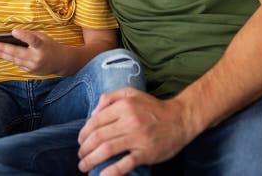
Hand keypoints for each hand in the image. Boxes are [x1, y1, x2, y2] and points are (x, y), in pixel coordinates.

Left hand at [0, 29, 63, 75]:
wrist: (61, 62)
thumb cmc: (50, 46)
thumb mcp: (43, 37)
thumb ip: (30, 36)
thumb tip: (14, 35)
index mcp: (42, 46)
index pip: (33, 40)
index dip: (23, 36)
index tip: (14, 32)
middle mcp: (38, 57)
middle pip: (18, 53)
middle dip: (4, 48)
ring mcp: (34, 66)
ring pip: (15, 60)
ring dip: (3, 54)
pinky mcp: (31, 71)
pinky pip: (18, 64)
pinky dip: (10, 59)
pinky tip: (1, 54)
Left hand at [77, 88, 195, 175]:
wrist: (180, 119)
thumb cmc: (152, 107)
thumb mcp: (131, 93)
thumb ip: (109, 98)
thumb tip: (92, 113)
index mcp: (124, 106)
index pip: (95, 121)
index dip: (84, 133)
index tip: (80, 141)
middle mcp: (130, 120)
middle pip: (98, 137)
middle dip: (84, 149)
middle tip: (80, 156)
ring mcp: (138, 138)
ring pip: (107, 150)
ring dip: (91, 160)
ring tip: (84, 165)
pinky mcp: (146, 153)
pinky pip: (126, 163)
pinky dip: (111, 171)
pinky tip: (102, 175)